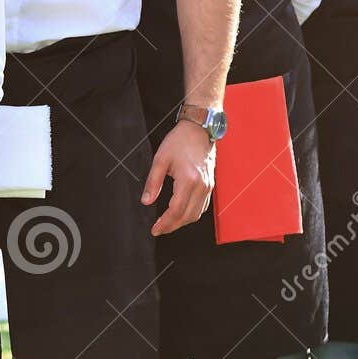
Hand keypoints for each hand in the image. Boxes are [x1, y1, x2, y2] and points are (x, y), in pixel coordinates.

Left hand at [141, 119, 215, 235]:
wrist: (199, 129)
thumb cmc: (179, 141)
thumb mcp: (160, 160)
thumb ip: (153, 183)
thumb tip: (146, 202)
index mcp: (189, 180)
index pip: (176, 210)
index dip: (165, 223)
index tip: (154, 230)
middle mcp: (202, 186)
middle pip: (188, 216)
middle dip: (172, 226)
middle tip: (159, 230)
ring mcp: (209, 186)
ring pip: (197, 214)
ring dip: (182, 222)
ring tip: (167, 224)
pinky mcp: (211, 185)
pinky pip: (203, 206)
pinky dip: (192, 214)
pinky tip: (181, 214)